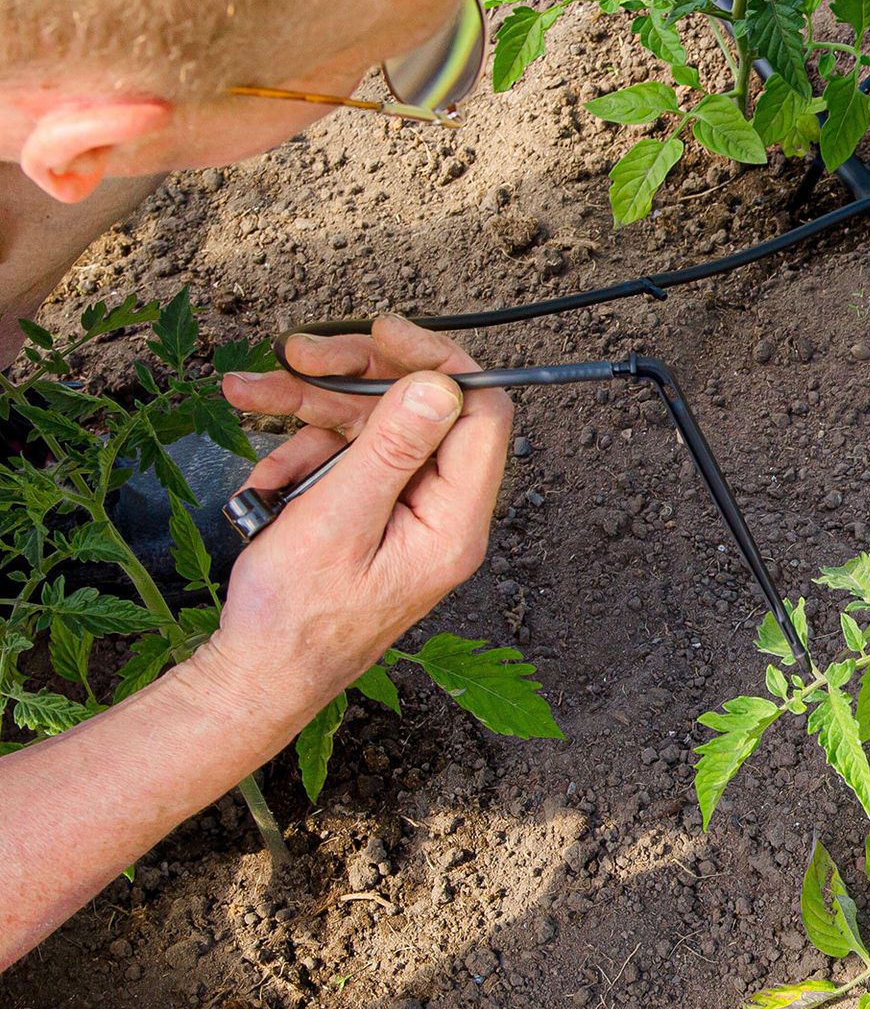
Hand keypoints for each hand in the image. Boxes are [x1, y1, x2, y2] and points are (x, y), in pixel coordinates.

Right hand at [209, 316, 511, 706]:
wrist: (259, 675)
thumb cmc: (295, 618)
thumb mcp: (336, 521)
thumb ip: (389, 449)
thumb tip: (440, 386)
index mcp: (454, 523)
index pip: (479, 414)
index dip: (437, 362)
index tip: (382, 333)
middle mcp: (443, 515)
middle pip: (421, 410)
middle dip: (356, 376)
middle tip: (296, 354)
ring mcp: (408, 515)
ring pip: (375, 428)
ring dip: (311, 410)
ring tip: (252, 397)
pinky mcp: (375, 516)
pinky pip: (350, 460)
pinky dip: (304, 453)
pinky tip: (265, 472)